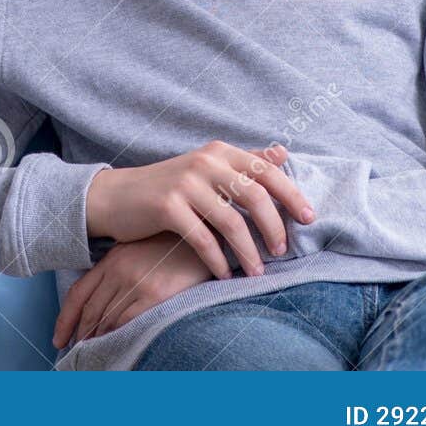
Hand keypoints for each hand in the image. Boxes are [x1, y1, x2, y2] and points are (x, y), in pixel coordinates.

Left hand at [53, 234, 212, 348]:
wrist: (201, 235)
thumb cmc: (171, 247)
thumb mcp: (137, 252)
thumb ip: (119, 271)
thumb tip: (104, 304)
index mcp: (110, 260)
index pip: (78, 294)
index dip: (65, 320)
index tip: (58, 339)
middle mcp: (118, 271)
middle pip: (90, 311)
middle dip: (80, 336)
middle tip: (75, 355)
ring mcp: (136, 282)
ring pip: (108, 320)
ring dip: (98, 341)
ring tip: (93, 358)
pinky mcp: (155, 294)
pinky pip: (130, 322)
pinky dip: (119, 338)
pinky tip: (117, 348)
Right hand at [84, 142, 313, 279]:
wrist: (116, 197)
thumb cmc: (169, 188)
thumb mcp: (207, 169)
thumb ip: (244, 163)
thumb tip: (282, 151)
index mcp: (219, 152)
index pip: (267, 171)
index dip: (292, 195)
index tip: (309, 219)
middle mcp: (204, 162)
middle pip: (256, 196)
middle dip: (275, 228)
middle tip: (282, 251)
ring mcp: (185, 183)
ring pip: (233, 222)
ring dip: (249, 252)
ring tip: (256, 271)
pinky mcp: (167, 206)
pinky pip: (204, 240)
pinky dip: (219, 262)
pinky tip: (225, 274)